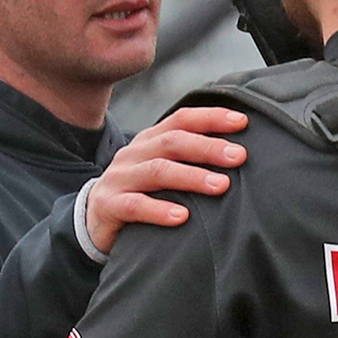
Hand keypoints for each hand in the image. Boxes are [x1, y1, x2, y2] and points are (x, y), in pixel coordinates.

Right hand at [85, 107, 248, 253]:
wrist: (94, 220)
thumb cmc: (143, 194)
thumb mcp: (163, 171)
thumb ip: (191, 161)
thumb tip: (241, 156)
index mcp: (150, 140)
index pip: (181, 120)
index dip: (211, 117)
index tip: (243, 122)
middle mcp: (134, 153)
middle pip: (173, 142)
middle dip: (208, 147)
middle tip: (239, 156)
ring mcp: (119, 178)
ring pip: (157, 171)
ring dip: (191, 177)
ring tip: (221, 186)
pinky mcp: (108, 205)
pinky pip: (135, 206)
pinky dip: (159, 210)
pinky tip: (183, 217)